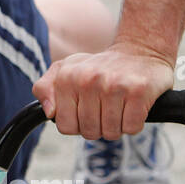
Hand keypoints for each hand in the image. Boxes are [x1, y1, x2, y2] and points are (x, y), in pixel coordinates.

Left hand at [32, 41, 173, 140]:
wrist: (140, 51)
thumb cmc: (99, 67)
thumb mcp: (65, 69)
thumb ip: (44, 88)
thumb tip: (49, 112)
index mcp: (67, 77)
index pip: (65, 126)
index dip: (77, 125)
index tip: (86, 112)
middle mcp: (89, 79)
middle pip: (89, 131)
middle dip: (98, 127)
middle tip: (105, 109)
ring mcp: (114, 85)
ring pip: (111, 132)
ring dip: (116, 127)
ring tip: (118, 107)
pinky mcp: (139, 91)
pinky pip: (131, 127)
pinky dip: (132, 124)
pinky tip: (131, 107)